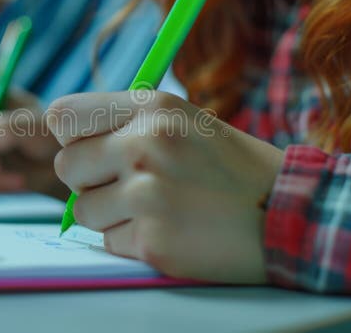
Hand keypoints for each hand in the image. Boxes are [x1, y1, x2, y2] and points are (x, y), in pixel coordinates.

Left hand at [47, 91, 284, 283]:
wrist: (288, 214)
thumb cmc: (231, 167)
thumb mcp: (185, 119)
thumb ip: (127, 121)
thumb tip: (65, 137)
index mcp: (153, 107)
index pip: (63, 115)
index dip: (72, 136)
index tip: (91, 149)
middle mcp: (145, 144)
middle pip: (66, 165)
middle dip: (89, 179)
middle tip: (129, 183)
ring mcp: (148, 195)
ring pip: (83, 209)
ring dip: (111, 214)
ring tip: (156, 208)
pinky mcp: (152, 241)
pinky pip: (108, 242)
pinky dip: (132, 241)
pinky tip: (170, 230)